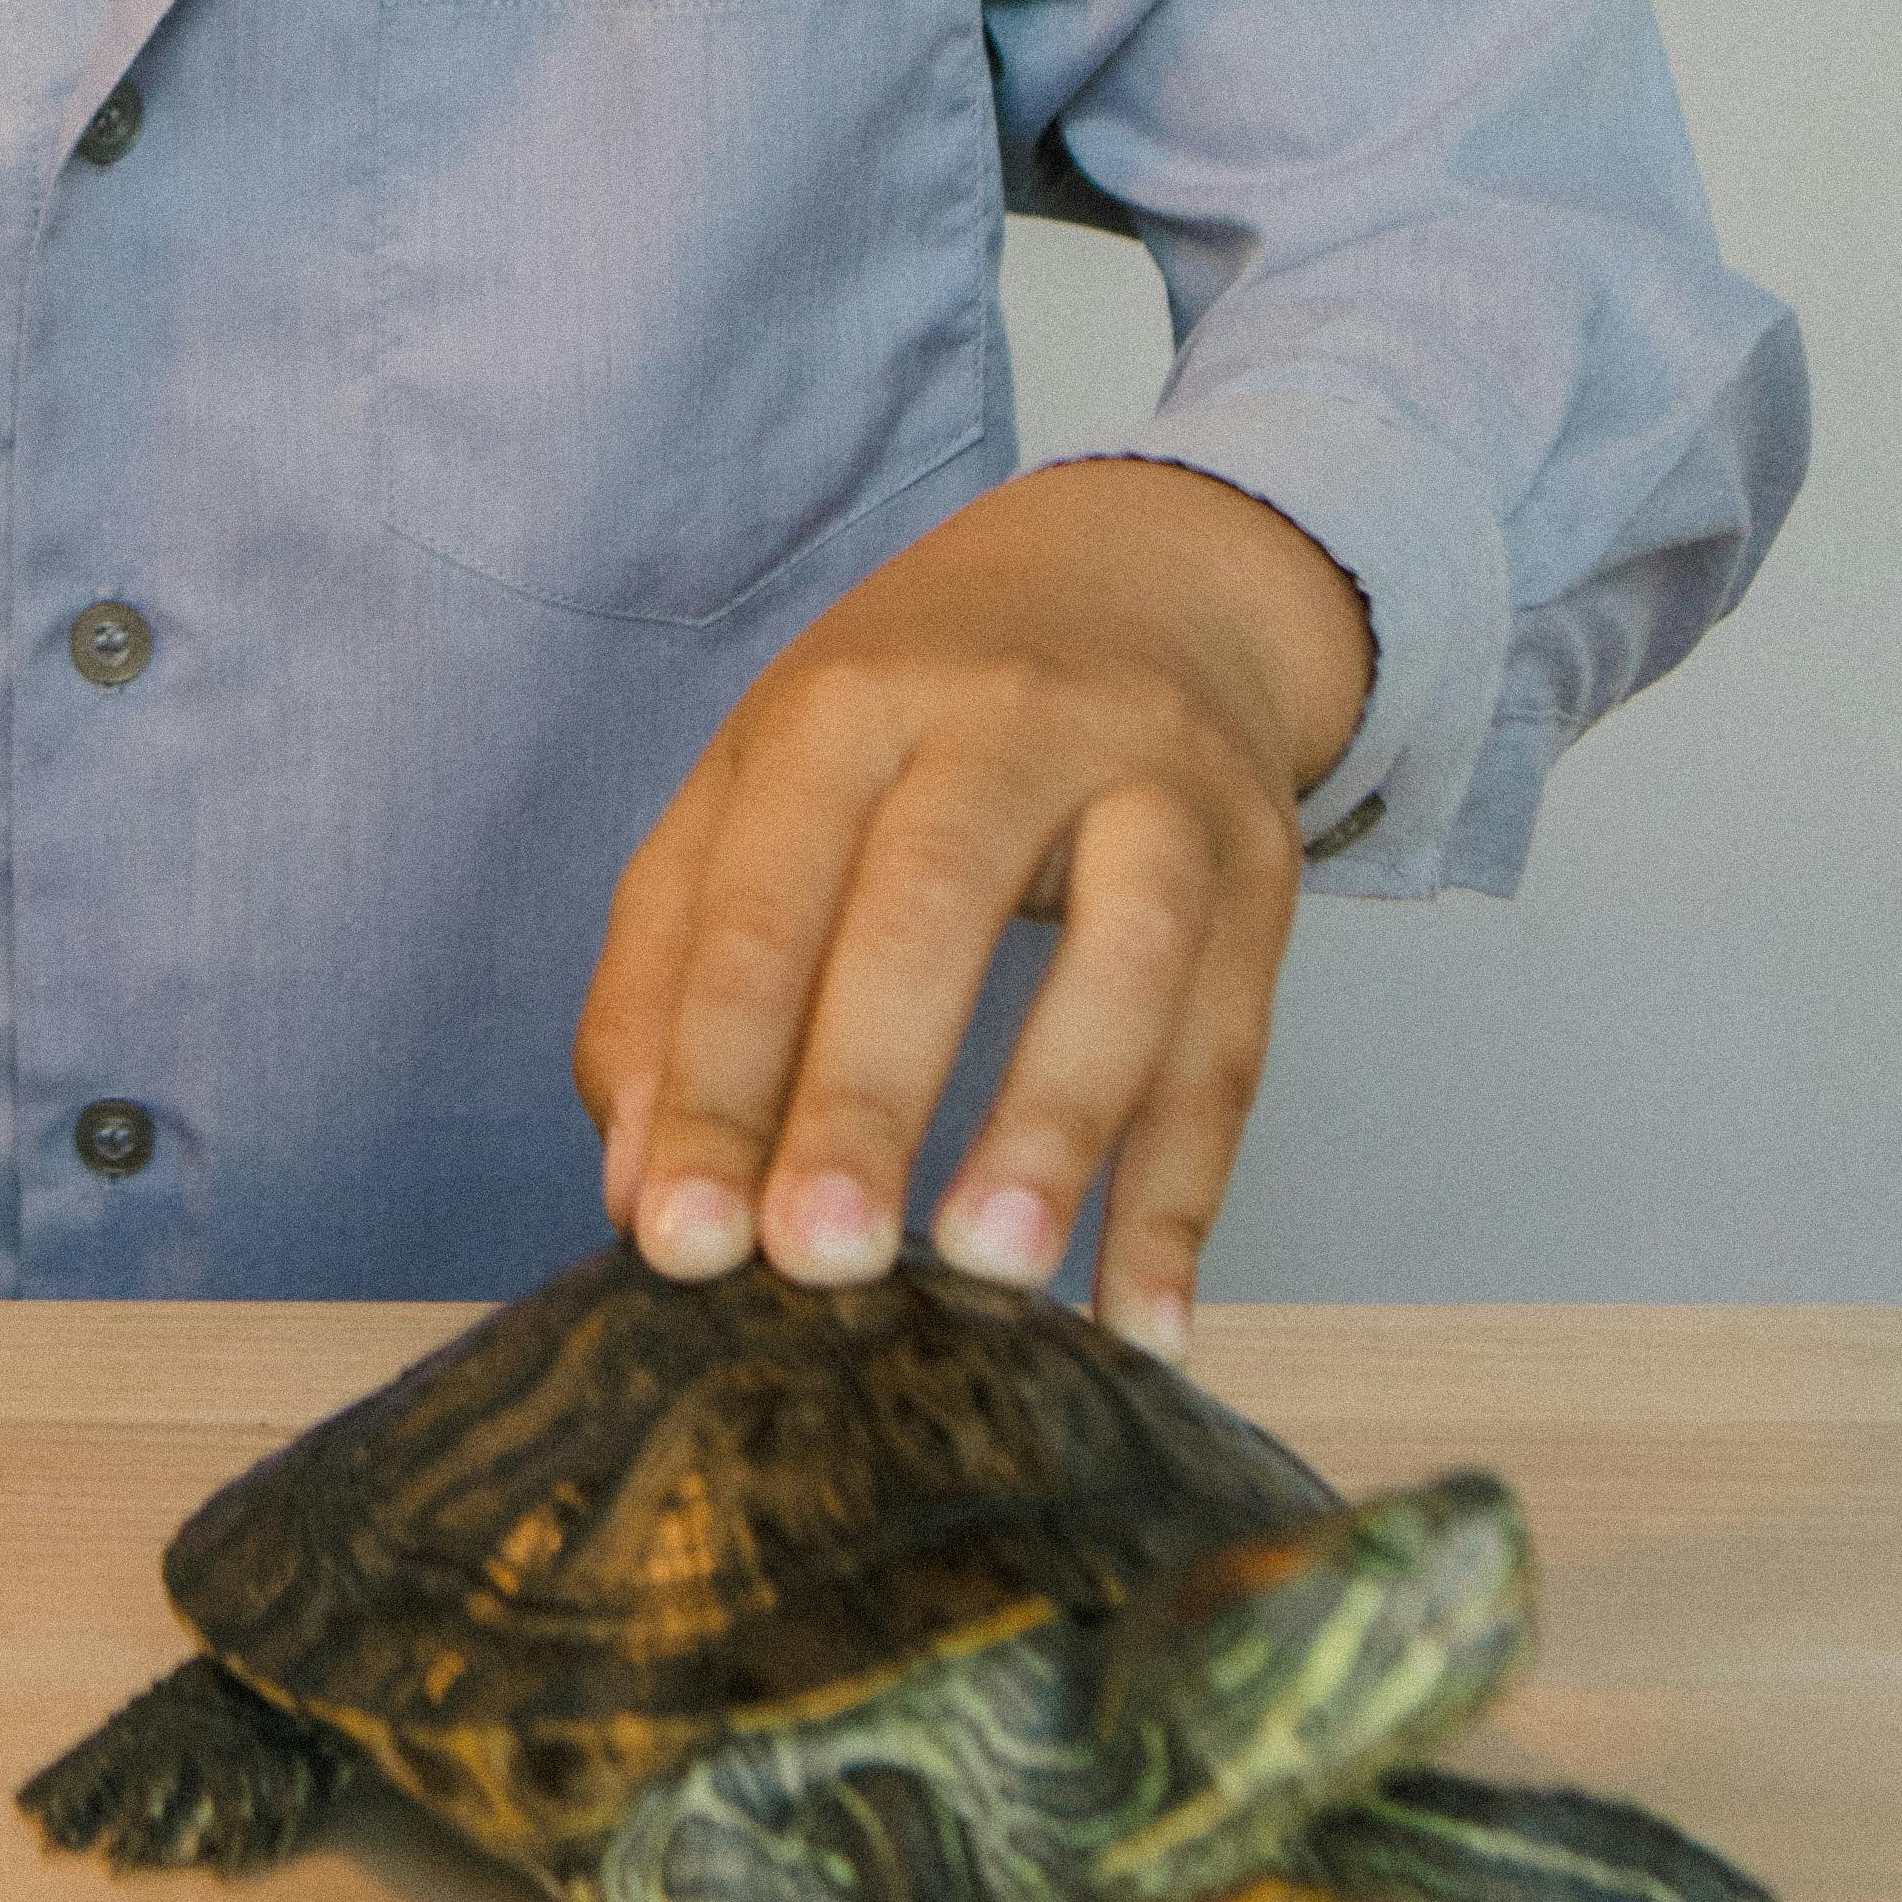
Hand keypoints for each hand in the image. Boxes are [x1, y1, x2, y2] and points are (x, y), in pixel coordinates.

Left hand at [572, 456, 1369, 1357]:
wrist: (1135, 577)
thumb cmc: (907, 724)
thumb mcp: (761, 791)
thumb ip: (671, 973)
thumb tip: (639, 1184)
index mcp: (846, 704)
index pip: (760, 901)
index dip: (711, 1075)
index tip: (675, 1239)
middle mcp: (1006, 719)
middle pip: (932, 905)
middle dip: (867, 1092)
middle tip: (816, 1261)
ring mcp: (1154, 784)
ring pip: (1125, 952)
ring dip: (1055, 1122)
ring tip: (990, 1275)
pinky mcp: (1261, 865)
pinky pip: (1234, 1043)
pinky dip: (1187, 1193)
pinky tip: (1140, 1325)